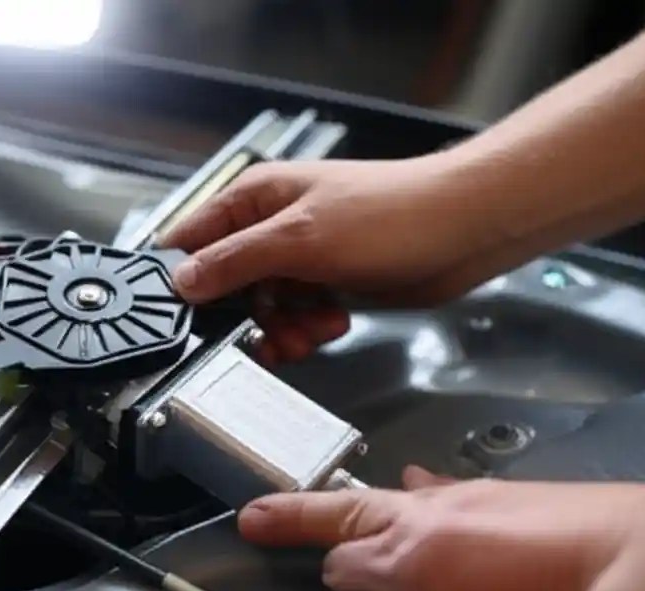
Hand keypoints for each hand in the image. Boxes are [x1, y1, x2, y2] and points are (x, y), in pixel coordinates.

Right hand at [161, 157, 522, 363]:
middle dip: (244, 318)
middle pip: (227, 285)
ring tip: (311, 331)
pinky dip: (308, 328)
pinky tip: (332, 324)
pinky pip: (296, 315)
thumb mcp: (300, 239)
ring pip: (263, 308)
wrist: (462, 231)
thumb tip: (182, 281)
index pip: (191, 240)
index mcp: (255, 198)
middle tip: (266, 338)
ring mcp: (301, 255)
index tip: (192, 319)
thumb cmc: (390, 215)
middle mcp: (272, 225)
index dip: (186, 281)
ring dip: (282, 329)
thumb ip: (235, 260)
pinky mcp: (328, 281)